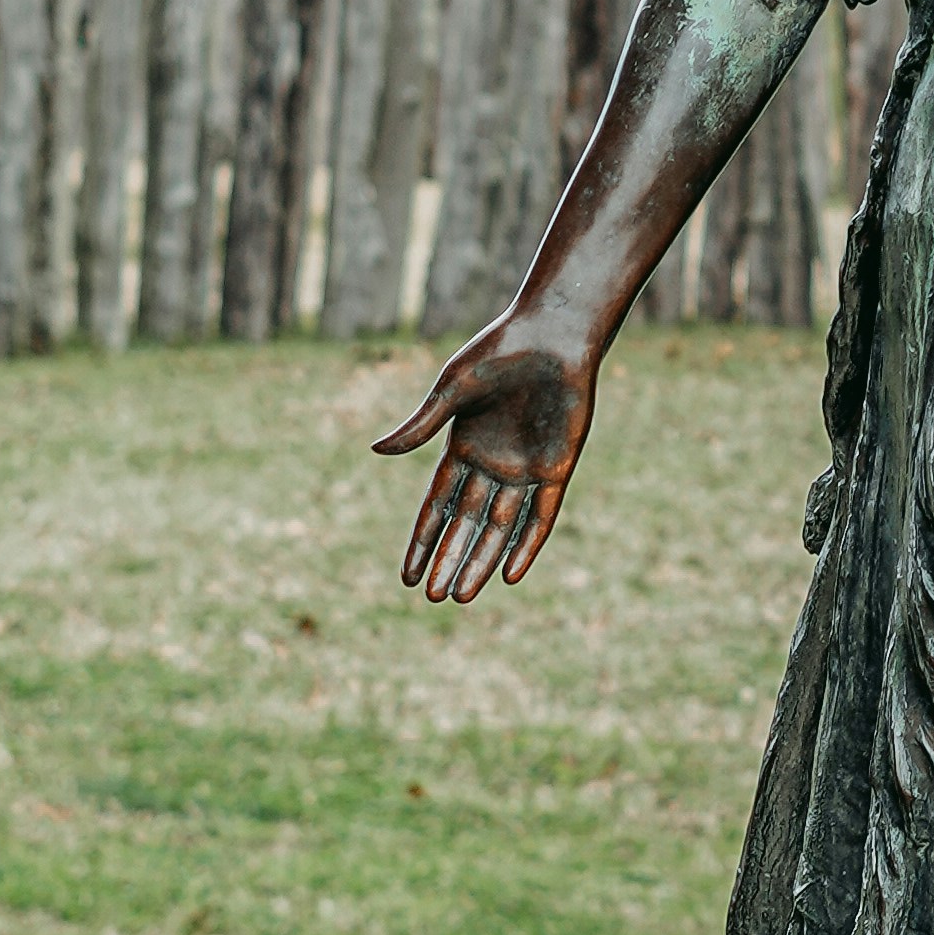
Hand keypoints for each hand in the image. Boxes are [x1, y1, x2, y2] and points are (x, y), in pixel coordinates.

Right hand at [378, 315, 595, 604]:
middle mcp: (492, 466)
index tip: (407, 576)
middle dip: (450, 561)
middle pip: (466, 525)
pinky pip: (541, 516)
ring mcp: (525, 470)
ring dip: (482, 562)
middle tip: (433, 598)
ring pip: (500, 529)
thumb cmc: (499, 353)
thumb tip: (376, 452)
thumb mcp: (453, 390)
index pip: (438, 507)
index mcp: (463, 448)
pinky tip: (510, 574)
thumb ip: (421, 426)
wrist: (553, 336)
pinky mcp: (557, 468)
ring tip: (462, 597)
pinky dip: (527, 546)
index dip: (422, 540)